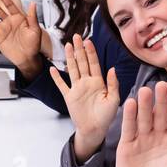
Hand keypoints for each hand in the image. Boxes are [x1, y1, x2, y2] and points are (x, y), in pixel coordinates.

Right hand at [49, 35, 120, 161]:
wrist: (94, 130)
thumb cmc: (106, 116)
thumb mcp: (114, 100)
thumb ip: (113, 84)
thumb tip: (112, 68)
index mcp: (99, 82)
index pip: (94, 63)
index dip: (91, 52)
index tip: (88, 41)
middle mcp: (87, 83)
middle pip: (82, 62)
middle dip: (80, 49)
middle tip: (76, 36)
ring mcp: (77, 89)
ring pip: (72, 69)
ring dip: (70, 58)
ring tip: (68, 46)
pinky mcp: (69, 97)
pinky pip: (61, 85)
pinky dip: (57, 77)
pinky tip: (53, 69)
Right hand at [116, 82, 166, 166]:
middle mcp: (160, 136)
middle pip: (161, 114)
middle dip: (161, 100)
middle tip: (161, 85)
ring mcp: (143, 139)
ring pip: (144, 118)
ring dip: (144, 105)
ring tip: (145, 91)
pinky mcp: (127, 145)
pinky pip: (129, 128)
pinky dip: (129, 116)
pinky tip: (130, 103)